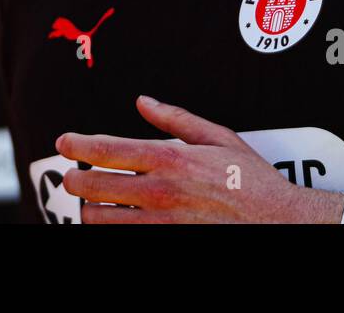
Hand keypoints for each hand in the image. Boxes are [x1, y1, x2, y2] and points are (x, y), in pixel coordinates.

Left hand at [57, 95, 343, 222]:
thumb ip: (176, 118)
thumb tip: (144, 101)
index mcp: (170, 159)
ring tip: (90, 202)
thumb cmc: (251, 179)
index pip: (107, 149)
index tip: (63, 142)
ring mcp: (160, 223)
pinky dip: (111, 230)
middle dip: (74, 180)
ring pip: (100, 220)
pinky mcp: (166, 242)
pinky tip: (114, 222)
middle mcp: (159, 192)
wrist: (280, 223)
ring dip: (88, 209)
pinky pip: (123, 239)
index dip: (78, 145)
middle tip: (72, 176)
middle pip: (94, 186)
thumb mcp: (218, 136)